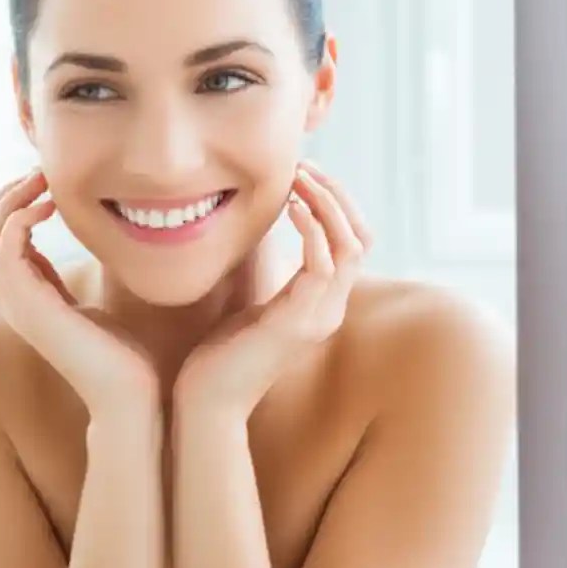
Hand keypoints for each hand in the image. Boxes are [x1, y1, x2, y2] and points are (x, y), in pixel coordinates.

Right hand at [0, 170, 159, 418]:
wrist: (132, 395)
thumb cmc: (129, 355)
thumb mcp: (107, 300)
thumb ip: (93, 272)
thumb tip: (109, 236)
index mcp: (31, 297)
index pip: (0, 242)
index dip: (17, 205)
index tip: (48, 181)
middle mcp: (15, 301)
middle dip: (7, 196)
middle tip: (40, 171)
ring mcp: (16, 305)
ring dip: (10, 200)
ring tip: (41, 180)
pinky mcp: (26, 306)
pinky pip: (3, 250)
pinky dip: (18, 219)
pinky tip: (49, 204)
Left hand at [175, 163, 373, 418]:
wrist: (206, 402)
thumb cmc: (220, 354)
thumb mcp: (253, 302)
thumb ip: (270, 272)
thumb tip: (261, 229)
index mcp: (322, 304)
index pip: (352, 242)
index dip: (336, 203)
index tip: (305, 173)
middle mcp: (329, 310)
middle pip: (360, 237)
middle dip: (336, 195)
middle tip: (305, 165)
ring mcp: (318, 318)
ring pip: (349, 246)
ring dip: (327, 204)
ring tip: (300, 177)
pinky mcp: (297, 323)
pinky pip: (323, 266)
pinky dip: (313, 230)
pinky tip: (290, 208)